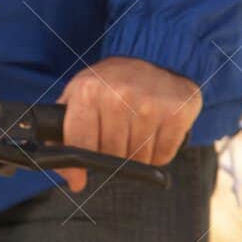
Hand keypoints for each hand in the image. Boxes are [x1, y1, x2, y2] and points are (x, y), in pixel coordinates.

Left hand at [53, 56, 202, 193]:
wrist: (151, 61)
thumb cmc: (109, 85)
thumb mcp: (78, 98)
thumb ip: (64, 137)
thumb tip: (74, 180)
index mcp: (88, 90)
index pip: (80, 143)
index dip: (78, 166)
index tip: (79, 178)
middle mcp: (118, 94)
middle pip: (111, 155)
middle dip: (112, 155)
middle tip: (116, 138)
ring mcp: (149, 103)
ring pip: (138, 158)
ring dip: (137, 156)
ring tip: (136, 132)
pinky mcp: (176, 112)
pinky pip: (163, 155)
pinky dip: (159, 153)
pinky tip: (154, 132)